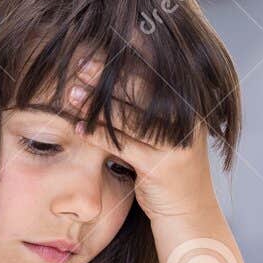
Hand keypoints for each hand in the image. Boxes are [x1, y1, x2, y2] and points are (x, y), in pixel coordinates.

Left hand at [65, 63, 218, 221]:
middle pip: (142, 89)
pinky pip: (122, 145)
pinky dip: (96, 135)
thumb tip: (109, 72)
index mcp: (191, 105)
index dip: (127, 58)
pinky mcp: (163, 167)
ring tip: (70, 93)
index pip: (156, 72)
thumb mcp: (162, 134)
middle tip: (79, 63)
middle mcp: (189, 120)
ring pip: (130, 116)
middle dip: (107, 74)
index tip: (98, 46)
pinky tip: (77, 128)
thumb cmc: (168, 170)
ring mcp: (178, 143)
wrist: (191, 216)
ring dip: (96, 102)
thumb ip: (145, 107)